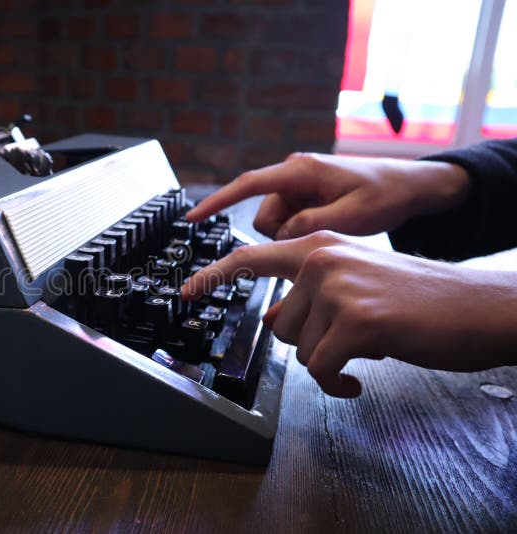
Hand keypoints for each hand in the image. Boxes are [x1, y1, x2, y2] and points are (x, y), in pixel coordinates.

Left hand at [181, 231, 516, 397]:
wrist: (476, 307)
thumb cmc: (417, 299)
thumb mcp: (355, 284)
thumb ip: (310, 295)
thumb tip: (272, 317)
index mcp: (320, 248)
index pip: (251, 259)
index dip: (214, 277)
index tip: (186, 291)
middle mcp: (322, 261)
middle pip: (277, 324)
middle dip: (308, 342)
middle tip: (348, 338)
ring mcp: (338, 288)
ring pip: (300, 349)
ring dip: (327, 360)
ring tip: (365, 347)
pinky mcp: (356, 321)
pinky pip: (320, 370)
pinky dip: (335, 383)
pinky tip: (356, 378)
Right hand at [186, 153, 469, 239]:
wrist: (410, 186)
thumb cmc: (386, 194)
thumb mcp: (354, 215)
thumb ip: (313, 225)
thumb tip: (283, 235)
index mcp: (301, 171)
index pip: (247, 185)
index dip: (217, 202)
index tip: (192, 216)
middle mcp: (294, 174)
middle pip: (264, 216)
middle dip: (284, 234)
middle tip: (322, 234)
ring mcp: (299, 186)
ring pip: (275, 223)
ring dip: (295, 233)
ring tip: (331, 227)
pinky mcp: (305, 196)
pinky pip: (289, 221)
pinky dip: (302, 230)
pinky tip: (330, 225)